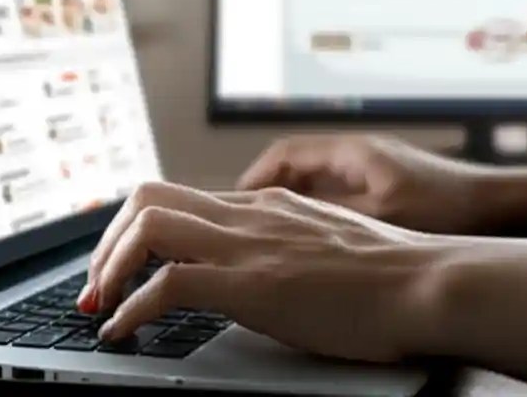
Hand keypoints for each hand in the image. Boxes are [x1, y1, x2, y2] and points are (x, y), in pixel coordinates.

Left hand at [75, 181, 451, 361]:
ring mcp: (248, 244)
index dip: (140, 229)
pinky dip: (130, 308)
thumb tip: (270, 272)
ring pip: (146, 223)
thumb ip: (291, 245)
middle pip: (148, 195)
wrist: (428, 283)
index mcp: (268, 204)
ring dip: (107, 266)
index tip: (124, 265)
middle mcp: (250, 213)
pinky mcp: (250, 283)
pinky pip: (166, 282)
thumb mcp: (330, 245)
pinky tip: (124, 331)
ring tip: (100, 305)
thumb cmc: (395, 277)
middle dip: (108, 240)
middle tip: (97, 284)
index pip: (183, 196)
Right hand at [237, 134, 496, 233]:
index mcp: (353, 152)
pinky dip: (321, 220)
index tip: (232, 205)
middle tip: (244, 226)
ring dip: (294, 209)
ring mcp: (377, 175)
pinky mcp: (392, 195)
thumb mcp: (382, 217)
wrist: (505, 208)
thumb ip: (330, 220)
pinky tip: (318, 250)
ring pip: (319, 188)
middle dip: (266, 196)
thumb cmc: (450, 207)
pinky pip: (341, 202)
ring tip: (272, 241)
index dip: (252, 179)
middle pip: (296, 170)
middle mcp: (361, 157)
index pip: (283, 154)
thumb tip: (282, 227)